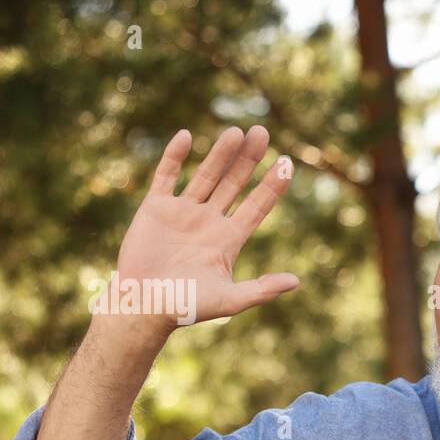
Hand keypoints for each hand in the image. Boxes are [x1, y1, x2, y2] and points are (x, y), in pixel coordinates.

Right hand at [104, 126, 297, 332]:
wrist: (143, 306)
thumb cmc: (186, 307)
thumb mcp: (230, 300)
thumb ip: (262, 290)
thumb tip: (296, 281)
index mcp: (230, 239)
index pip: (257, 206)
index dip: (272, 185)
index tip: (288, 163)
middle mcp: (210, 221)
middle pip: (235, 183)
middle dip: (248, 159)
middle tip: (262, 132)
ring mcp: (184, 212)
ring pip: (206, 175)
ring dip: (221, 154)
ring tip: (236, 131)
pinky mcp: (156, 208)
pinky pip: (167, 176)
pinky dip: (175, 156)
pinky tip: (186, 136)